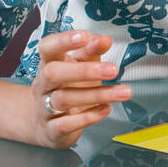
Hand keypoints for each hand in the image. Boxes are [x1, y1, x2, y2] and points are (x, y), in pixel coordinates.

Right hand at [29, 31, 129, 148]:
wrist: (44, 125)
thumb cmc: (67, 88)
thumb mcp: (79, 66)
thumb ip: (91, 51)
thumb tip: (104, 39)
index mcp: (49, 64)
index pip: (48, 47)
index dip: (63, 41)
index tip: (84, 36)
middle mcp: (43, 85)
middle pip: (53, 73)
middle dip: (84, 71)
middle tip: (113, 70)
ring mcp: (44, 108)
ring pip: (64, 99)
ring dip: (97, 94)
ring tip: (123, 92)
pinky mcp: (52, 130)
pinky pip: (66, 124)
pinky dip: (88, 117)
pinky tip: (106, 109)